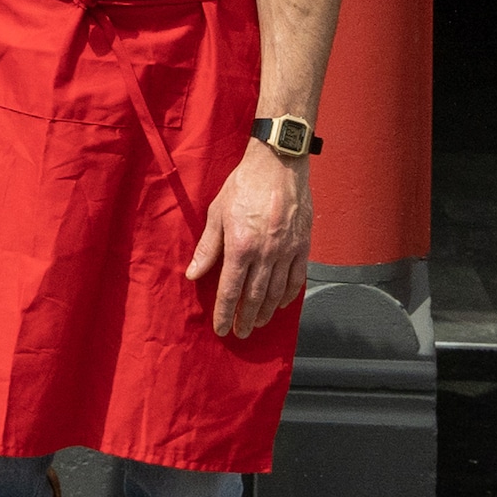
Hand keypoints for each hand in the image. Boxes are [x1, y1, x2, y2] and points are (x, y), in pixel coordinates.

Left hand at [184, 139, 311, 337]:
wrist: (278, 164)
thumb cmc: (243, 185)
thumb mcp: (217, 212)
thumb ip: (207, 247)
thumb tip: (194, 273)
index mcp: (240, 246)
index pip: (230, 290)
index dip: (224, 313)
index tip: (221, 329)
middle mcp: (265, 254)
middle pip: (255, 297)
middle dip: (246, 318)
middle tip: (241, 333)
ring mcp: (287, 251)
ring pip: (277, 292)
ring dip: (267, 311)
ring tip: (259, 322)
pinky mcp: (303, 245)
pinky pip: (297, 278)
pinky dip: (289, 295)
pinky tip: (282, 303)